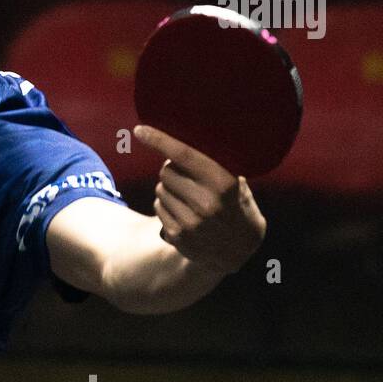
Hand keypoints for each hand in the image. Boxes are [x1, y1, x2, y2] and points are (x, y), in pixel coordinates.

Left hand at [133, 124, 266, 273]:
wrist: (242, 250)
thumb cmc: (237, 206)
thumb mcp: (238, 184)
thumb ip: (217, 165)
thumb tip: (189, 138)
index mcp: (223, 184)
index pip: (184, 156)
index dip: (159, 140)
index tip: (140, 130)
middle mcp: (206, 203)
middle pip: (166, 171)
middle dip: (171, 170)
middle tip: (186, 177)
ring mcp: (191, 222)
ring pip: (159, 190)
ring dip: (169, 189)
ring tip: (189, 198)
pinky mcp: (178, 236)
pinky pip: (158, 208)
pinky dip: (166, 206)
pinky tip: (183, 212)